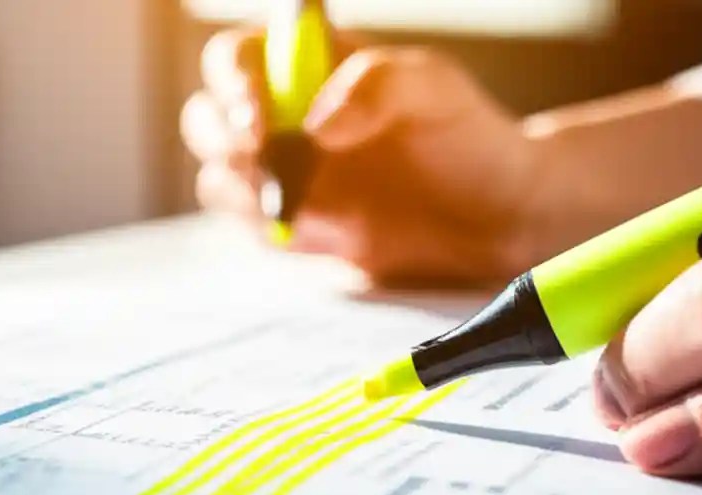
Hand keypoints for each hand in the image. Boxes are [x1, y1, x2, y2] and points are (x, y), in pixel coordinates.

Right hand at [181, 29, 549, 285]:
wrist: (496, 218)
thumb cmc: (469, 137)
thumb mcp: (434, 89)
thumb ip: (377, 85)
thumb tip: (316, 125)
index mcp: (306, 68)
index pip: (234, 58)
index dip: (230, 81)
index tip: (256, 114)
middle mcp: (282, 118)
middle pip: (206, 118)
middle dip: (221, 138)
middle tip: (262, 158)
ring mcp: (283, 176)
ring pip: (218, 177)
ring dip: (237, 187)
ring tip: (289, 199)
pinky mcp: (295, 228)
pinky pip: (251, 228)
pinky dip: (265, 227)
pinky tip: (314, 228)